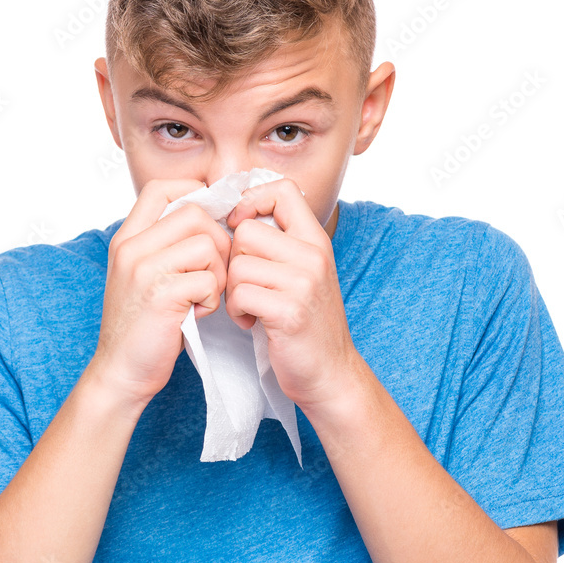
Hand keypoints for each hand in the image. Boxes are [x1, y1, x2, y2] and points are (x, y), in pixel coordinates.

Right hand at [88, 178, 231, 410]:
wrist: (121, 370)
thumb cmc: (143, 325)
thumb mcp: (144, 275)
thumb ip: (166, 245)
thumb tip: (212, 217)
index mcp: (127, 238)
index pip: (162, 188)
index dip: (195, 193)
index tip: (211, 220)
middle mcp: (131, 247)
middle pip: (195, 213)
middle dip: (218, 241)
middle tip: (213, 273)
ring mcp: (143, 269)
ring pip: (207, 244)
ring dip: (218, 273)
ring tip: (203, 295)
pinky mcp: (161, 295)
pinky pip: (208, 279)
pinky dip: (212, 299)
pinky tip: (197, 313)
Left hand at [224, 177, 360, 411]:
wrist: (330, 373)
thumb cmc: (307, 324)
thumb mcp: (303, 274)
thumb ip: (280, 244)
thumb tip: (236, 214)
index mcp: (316, 240)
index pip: (282, 189)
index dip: (251, 201)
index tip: (240, 226)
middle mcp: (313, 255)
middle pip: (246, 231)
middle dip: (234, 260)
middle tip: (245, 284)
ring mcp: (303, 283)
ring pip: (238, 264)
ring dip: (233, 290)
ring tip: (249, 307)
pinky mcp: (289, 311)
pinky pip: (240, 294)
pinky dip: (237, 311)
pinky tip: (250, 322)